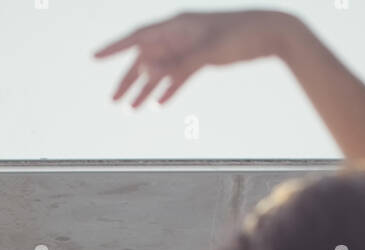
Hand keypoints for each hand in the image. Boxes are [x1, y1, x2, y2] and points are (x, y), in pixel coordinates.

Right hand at [93, 8, 290, 107]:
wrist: (270, 33)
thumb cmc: (241, 35)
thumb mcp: (210, 51)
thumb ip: (181, 63)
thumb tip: (154, 74)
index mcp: (177, 25)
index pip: (138, 36)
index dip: (114, 48)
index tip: (94, 58)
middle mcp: (179, 35)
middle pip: (145, 57)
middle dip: (128, 79)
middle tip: (112, 100)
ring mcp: (190, 47)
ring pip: (160, 70)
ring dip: (146, 89)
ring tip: (131, 109)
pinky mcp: (202, 58)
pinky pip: (179, 76)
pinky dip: (168, 89)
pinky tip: (158, 104)